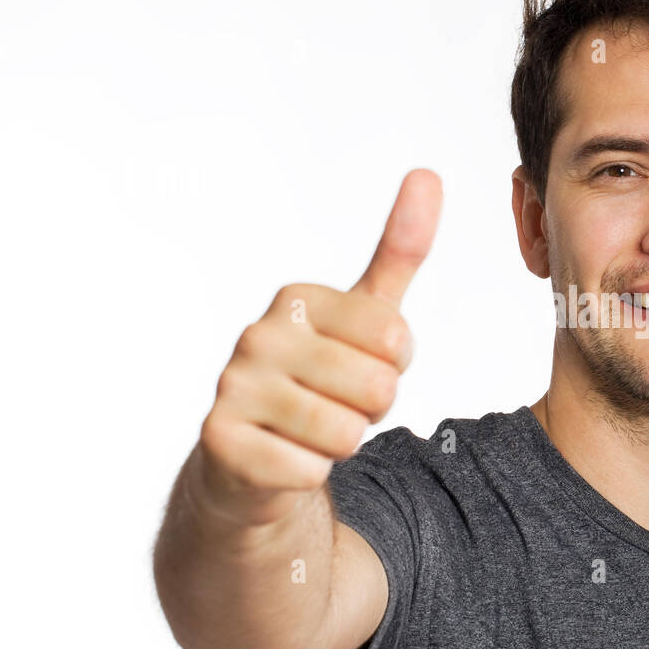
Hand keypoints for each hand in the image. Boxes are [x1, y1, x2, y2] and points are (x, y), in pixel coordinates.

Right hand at [193, 169, 442, 528]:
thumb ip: (400, 251)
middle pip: (376, 389)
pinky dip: (308, 475)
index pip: (397, 341)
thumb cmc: (319, 379)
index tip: (359, 365)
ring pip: (345, 434)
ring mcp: (232, 387)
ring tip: (311, 430)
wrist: (251, 456)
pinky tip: (284, 458)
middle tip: (335, 404)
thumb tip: (428, 173)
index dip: (393, 368)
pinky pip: (309, 471)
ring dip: (341, 445)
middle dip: (370, 410)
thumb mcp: (366, 316)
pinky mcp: (220, 443)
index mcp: (296, 298)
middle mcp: (257, 334)